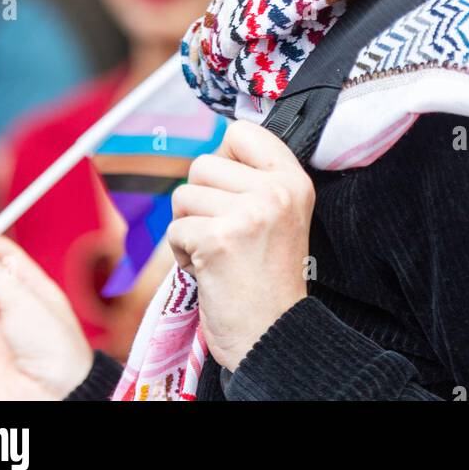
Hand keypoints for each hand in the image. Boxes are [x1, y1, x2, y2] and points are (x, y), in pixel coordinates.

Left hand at [168, 120, 314, 371]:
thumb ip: (254, 179)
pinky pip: (174, 229)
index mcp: (294, 180)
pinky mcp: (218, 240)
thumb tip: (213, 152)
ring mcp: (248, 214)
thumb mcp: (280, 215)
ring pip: (184, 195)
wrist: (272, 337)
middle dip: (200, 200)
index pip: (242, 132)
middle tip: (222, 233)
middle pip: (203, 163)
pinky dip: (181, 254)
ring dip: (189, 227)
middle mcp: (276, 191)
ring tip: (216, 253)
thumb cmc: (267, 279)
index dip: (225, 159)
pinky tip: (208, 271)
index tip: (230, 193)